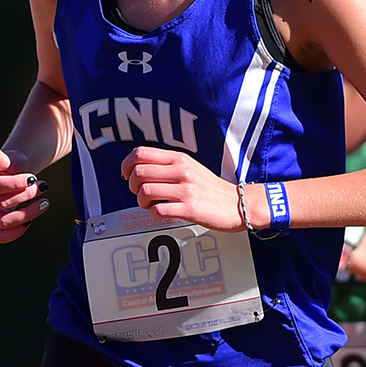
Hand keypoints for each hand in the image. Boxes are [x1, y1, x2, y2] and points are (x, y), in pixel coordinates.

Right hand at [0, 143, 48, 243]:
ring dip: (28, 213)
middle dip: (26, 196)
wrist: (16, 176)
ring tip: (45, 203)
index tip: (34, 178)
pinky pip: (2, 236)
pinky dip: (19, 230)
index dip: (15, 184)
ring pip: (4, 222)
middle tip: (42, 186)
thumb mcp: (11, 158)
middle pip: (1, 204)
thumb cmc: (13, 166)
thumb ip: (1, 157)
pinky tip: (32, 219)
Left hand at [121, 146, 243, 230]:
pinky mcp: (190, 209)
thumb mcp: (190, 166)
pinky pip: (158, 210)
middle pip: (138, 172)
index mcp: (179, 158)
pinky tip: (161, 212)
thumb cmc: (210, 188)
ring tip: (150, 204)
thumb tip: (138, 167)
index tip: (127, 175)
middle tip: (139, 192)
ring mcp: (186, 190)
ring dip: (141, 201)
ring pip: (144, 192)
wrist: (238, 204)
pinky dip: (153, 213)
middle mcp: (181, 171)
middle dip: (132, 185)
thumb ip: (167, 164)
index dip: (126, 165)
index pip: (140, 153)